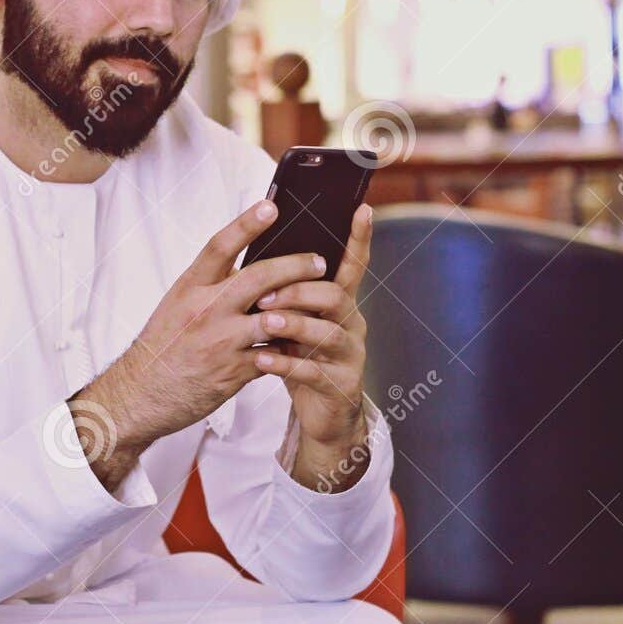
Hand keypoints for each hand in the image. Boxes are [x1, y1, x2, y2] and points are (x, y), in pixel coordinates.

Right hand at [70, 198, 327, 492]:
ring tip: (323, 300)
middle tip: (318, 261)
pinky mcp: (233, 372)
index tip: (271, 206)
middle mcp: (205, 310)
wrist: (140, 394)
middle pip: (259, 277)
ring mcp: (221, 341)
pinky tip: (306, 340)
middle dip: (294, 265)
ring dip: (302, 308)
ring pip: (274, 318)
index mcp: (189, 287)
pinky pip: (274, 355)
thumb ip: (209, 284)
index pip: (219, 246)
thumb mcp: (177, 304)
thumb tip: (245, 261)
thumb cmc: (162, 346)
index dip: (246, 224)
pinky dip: (291, 347)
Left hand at [251, 203, 373, 490]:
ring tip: (264, 321)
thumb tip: (260, 252)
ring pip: (327, 333)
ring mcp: (349, 356)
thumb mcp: (297, 322)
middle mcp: (351, 325)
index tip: (362, 209)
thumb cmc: (304, 358)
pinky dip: (284, 364)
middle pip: (336, 296)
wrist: (324, 415)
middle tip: (265, 294)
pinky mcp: (339, 386)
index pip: (353, 264)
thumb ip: (288, 294)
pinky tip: (260, 359)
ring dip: (294, 324)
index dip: (360, 238)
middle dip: (300, 290)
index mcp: (341, 303)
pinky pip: (312, 372)